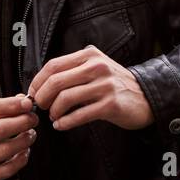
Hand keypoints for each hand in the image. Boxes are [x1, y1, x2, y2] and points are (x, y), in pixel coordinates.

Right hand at [0, 94, 37, 179]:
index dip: (11, 104)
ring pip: (7, 149)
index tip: (27, 103)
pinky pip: (8, 169)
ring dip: (25, 140)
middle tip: (33, 119)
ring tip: (30, 134)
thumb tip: (22, 101)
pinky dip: (21, 158)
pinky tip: (24, 151)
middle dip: (22, 122)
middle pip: (0, 129)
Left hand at [28, 45, 153, 131]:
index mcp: (89, 55)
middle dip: (42, 97)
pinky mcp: (110, 105)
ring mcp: (105, 85)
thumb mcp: (95, 68)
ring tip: (54, 117)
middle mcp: (97, 67)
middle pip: (56, 81)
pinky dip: (65, 122)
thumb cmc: (114, 84)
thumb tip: (39, 87)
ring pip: (65, 98)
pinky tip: (61, 125)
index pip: (53, 65)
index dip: (38, 81)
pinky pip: (79, 115)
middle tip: (40, 107)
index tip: (32, 93)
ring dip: (53, 112)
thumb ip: (72, 72)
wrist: (146, 96)